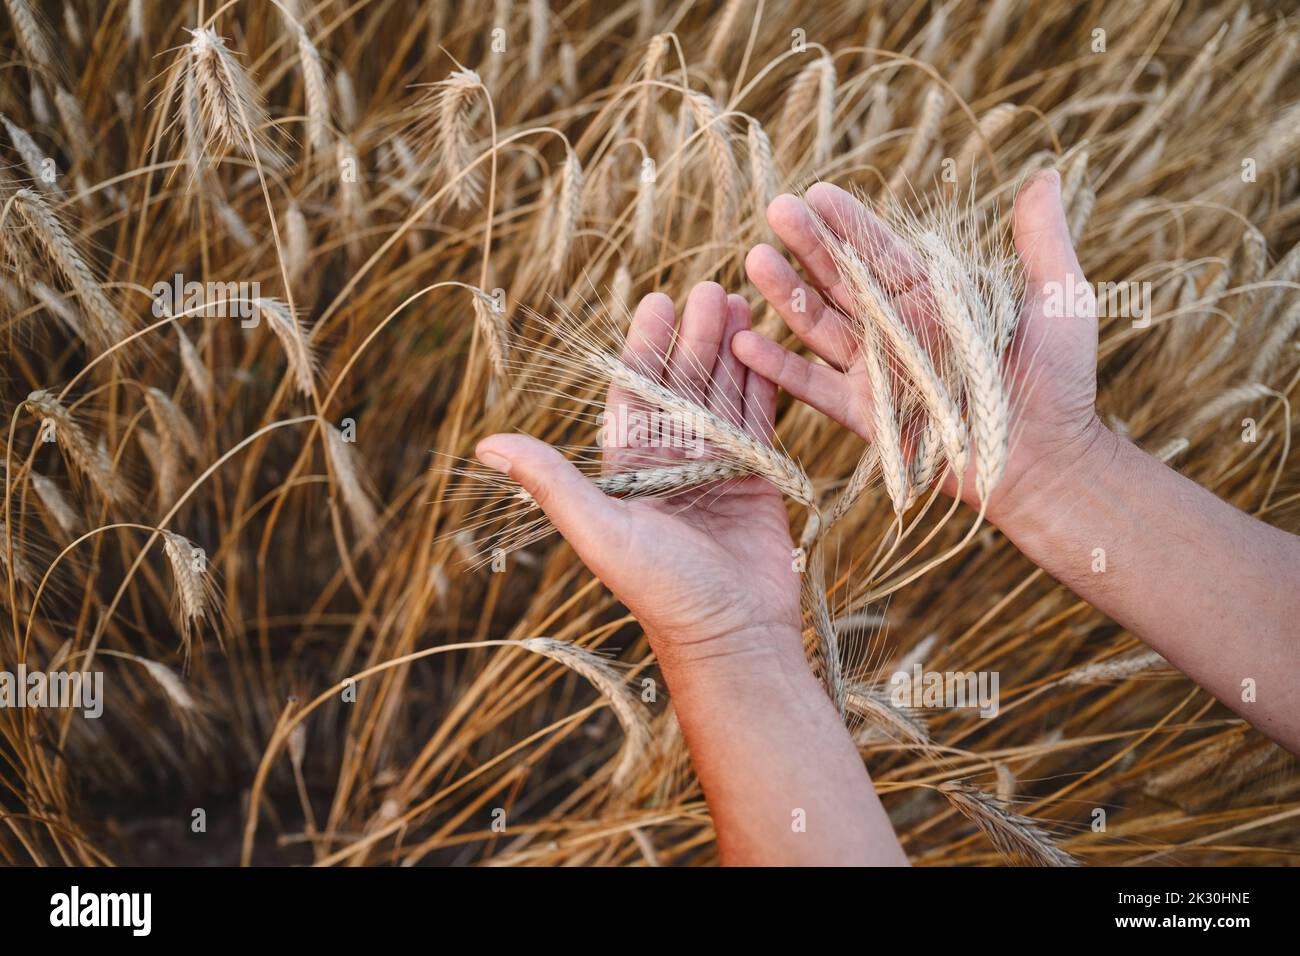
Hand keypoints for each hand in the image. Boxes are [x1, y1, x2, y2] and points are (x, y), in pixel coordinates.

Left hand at [476, 282, 803, 677]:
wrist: (734, 637)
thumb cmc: (662, 591)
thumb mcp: (600, 530)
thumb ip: (551, 481)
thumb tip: (485, 443)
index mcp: (628, 472)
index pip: (634, 394)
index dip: (645, 347)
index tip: (660, 302)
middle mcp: (670, 466)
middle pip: (681, 386)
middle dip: (695, 337)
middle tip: (714, 288)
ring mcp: (716, 471)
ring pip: (721, 397)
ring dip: (729, 352)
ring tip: (744, 302)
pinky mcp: (756, 481)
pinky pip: (758, 422)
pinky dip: (761, 386)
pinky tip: (767, 348)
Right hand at [732, 171, 1108, 526]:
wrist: (1049, 461)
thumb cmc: (1060, 381)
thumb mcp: (1058, 297)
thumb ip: (1041, 240)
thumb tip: (1044, 173)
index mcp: (934, 299)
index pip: (882, 251)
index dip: (850, 222)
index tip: (817, 191)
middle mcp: (898, 331)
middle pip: (842, 280)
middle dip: (808, 245)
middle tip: (776, 208)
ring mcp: (877, 373)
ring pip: (820, 326)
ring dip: (786, 294)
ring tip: (754, 260)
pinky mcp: (865, 417)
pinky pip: (813, 388)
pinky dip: (778, 368)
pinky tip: (744, 342)